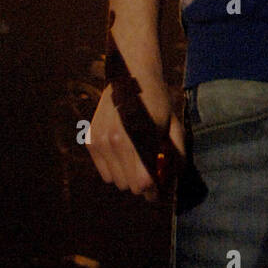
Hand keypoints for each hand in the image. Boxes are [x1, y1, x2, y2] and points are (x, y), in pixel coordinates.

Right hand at [89, 72, 184, 199]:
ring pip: (114, 181)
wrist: (130, 76)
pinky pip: (103, 171)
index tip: (159, 191)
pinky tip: (123, 154)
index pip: (142, 182)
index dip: (153, 191)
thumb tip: (176, 178)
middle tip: (150, 173)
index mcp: (139, 138)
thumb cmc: (157, 101)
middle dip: (141, 183)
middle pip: (128, 185)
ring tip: (136, 161)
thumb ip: (176, 152)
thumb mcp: (173, 124)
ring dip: (127, 176)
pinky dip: (113, 168)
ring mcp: (100, 141)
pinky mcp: (90, 141)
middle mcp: (116, 142)